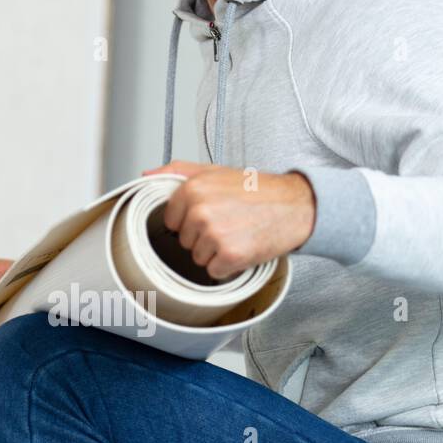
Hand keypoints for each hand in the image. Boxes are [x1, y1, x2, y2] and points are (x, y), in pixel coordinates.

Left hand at [140, 162, 315, 278]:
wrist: (295, 205)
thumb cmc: (257, 190)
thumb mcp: (214, 171)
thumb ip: (177, 172)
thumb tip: (147, 177)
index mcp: (192, 189)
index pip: (172, 221)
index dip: (191, 221)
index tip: (212, 213)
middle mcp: (200, 211)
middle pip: (185, 241)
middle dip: (204, 237)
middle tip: (230, 221)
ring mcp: (214, 234)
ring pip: (198, 258)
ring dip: (217, 252)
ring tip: (238, 232)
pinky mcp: (230, 255)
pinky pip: (215, 271)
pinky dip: (229, 265)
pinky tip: (243, 246)